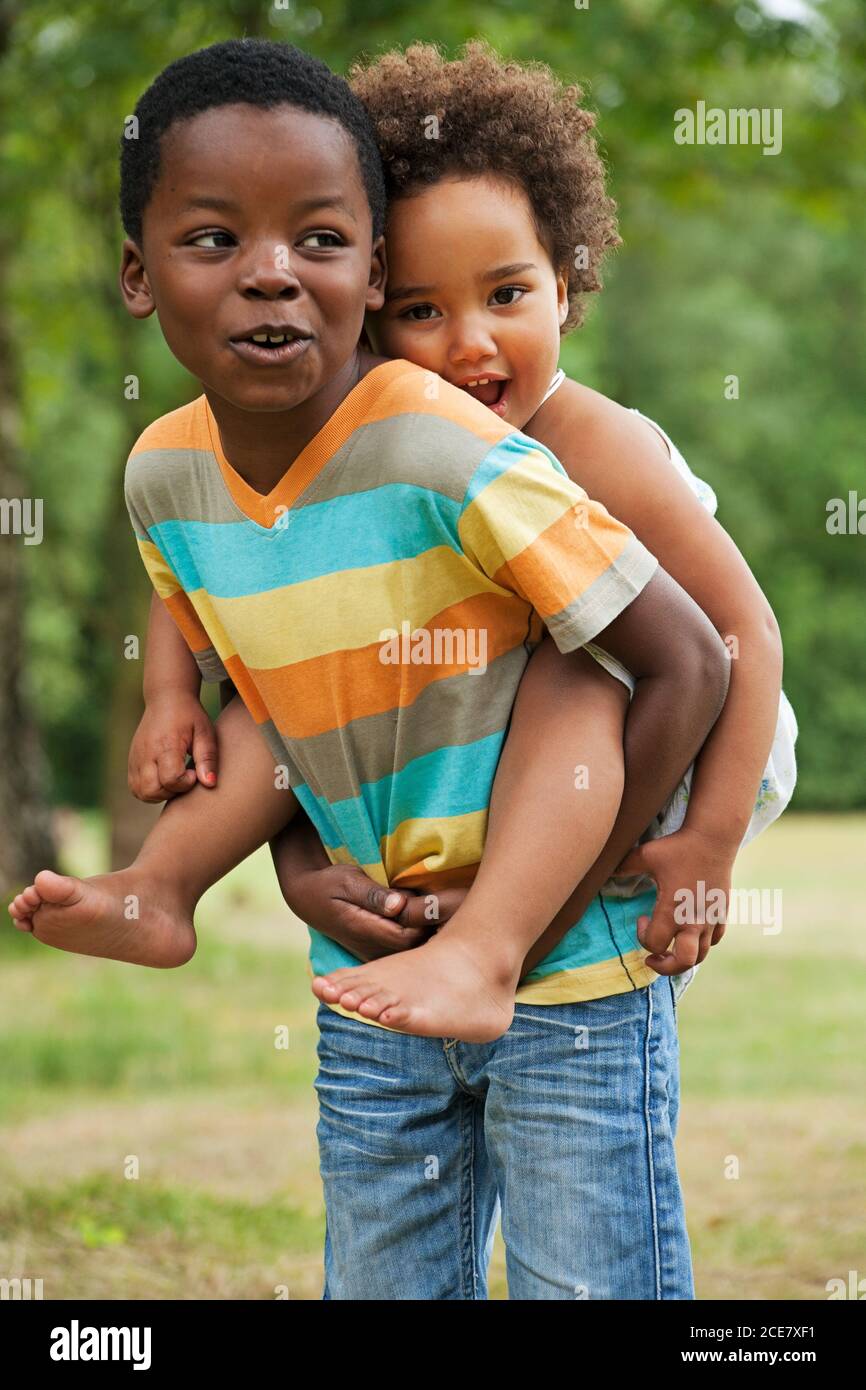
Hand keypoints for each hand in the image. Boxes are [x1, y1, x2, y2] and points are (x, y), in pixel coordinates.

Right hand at [127, 692, 217, 801]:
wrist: (166, 699)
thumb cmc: (190, 716)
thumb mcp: (205, 733)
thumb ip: (207, 759)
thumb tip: (210, 784)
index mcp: (166, 745)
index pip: (170, 779)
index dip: (186, 783)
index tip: (194, 772)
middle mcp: (146, 753)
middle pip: (151, 791)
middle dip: (171, 792)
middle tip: (184, 778)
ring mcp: (136, 758)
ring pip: (140, 792)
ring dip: (159, 794)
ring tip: (174, 779)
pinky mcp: (131, 760)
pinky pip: (135, 786)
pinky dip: (148, 790)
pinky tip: (163, 779)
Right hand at [282, 863, 468, 961]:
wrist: (306, 896)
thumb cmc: (328, 883)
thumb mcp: (348, 880)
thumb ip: (374, 894)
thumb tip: (399, 903)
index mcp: (369, 931)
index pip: (413, 934)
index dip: (430, 919)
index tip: (446, 900)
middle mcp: (374, 948)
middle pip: (417, 945)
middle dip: (436, 927)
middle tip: (456, 904)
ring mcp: (375, 952)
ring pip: (413, 950)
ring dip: (429, 932)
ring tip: (449, 910)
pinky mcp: (376, 950)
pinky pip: (405, 949)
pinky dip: (419, 936)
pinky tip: (430, 921)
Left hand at [614, 826, 735, 974]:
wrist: (713, 837)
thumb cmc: (677, 847)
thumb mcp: (645, 855)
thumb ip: (623, 867)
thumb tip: (606, 872)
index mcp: (672, 911)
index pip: (654, 944)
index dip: (642, 937)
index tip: (640, 919)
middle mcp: (693, 920)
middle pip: (683, 962)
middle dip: (665, 966)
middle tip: (653, 958)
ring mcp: (711, 918)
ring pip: (701, 955)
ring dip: (683, 957)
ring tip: (671, 951)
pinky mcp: (722, 912)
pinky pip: (715, 939)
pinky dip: (702, 943)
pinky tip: (691, 932)